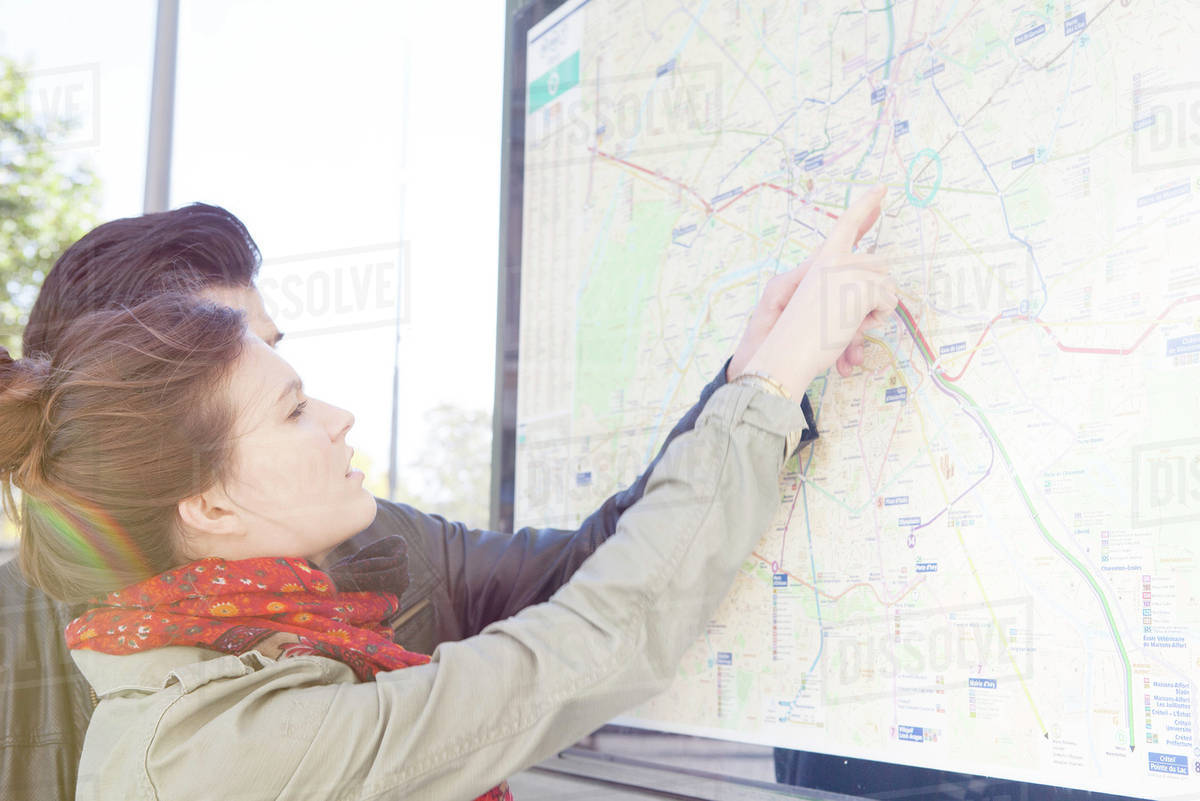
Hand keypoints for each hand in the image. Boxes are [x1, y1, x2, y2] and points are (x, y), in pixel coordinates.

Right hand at [727, 184, 888, 381]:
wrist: (783, 352)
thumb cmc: (794, 335)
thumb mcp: (817, 301)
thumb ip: (839, 286)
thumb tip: (875, 283)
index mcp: (821, 260)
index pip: (846, 225)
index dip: (865, 205)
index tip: (882, 188)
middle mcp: (837, 259)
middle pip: (878, 264)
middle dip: (875, 292)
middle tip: (851, 317)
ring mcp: (851, 270)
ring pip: (886, 284)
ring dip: (874, 308)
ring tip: (848, 324)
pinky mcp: (864, 286)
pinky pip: (889, 302)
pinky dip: (877, 319)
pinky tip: (853, 326)